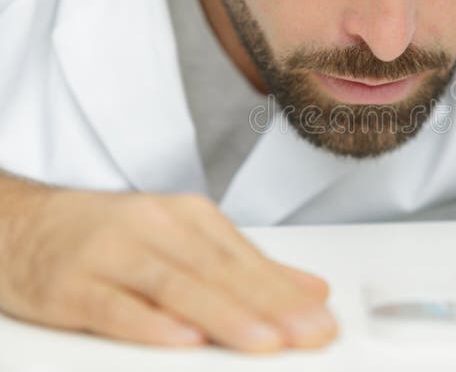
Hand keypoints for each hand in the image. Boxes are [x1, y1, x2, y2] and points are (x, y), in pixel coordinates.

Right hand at [0, 190, 335, 352]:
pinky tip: (183, 339)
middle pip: (220, 271)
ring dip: (225, 315)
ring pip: (176, 287)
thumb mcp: (184, 240)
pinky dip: (150, 324)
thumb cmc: (111, 235)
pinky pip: (114, 307)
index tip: (322, 319)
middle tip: (310, 332)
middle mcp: (155, 228)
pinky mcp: (72, 285)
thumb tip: (309, 288)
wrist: (24, 223)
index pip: (247, 258)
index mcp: (188, 217)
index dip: (287, 292)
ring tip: (266, 340)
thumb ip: (248, 267)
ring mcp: (112, 255)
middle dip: (271, 306)